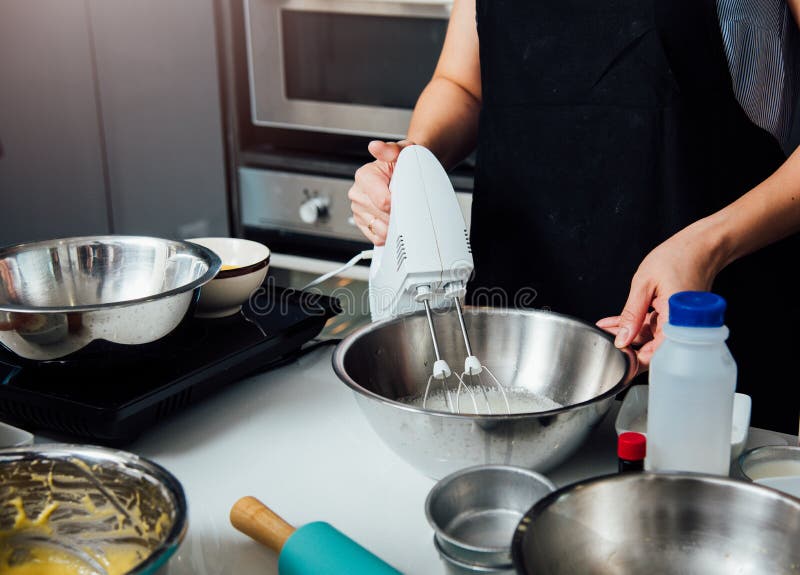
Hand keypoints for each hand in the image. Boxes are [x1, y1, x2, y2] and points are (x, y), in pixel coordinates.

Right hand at [348, 140, 411, 245]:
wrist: (406, 172)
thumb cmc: (404, 163)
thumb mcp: (404, 151)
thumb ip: (391, 149)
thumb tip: (376, 147)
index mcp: (364, 176)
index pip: (383, 202)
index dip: (400, 202)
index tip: (407, 196)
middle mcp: (358, 194)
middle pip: (383, 217)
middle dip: (398, 213)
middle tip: (405, 200)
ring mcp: (359, 210)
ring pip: (381, 230)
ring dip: (394, 224)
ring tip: (399, 209)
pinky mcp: (363, 225)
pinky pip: (378, 238)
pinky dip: (389, 234)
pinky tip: (393, 219)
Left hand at [597, 219, 725, 370]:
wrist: (699, 246)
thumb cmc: (677, 257)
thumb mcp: (644, 284)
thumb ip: (632, 314)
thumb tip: (622, 340)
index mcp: (678, 322)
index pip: (658, 356)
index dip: (636, 361)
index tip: (618, 360)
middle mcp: (683, 327)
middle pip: (652, 349)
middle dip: (627, 346)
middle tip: (606, 340)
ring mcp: (679, 323)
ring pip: (650, 337)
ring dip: (628, 334)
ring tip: (606, 328)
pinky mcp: (675, 317)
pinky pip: (654, 326)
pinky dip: (637, 324)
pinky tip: (617, 323)